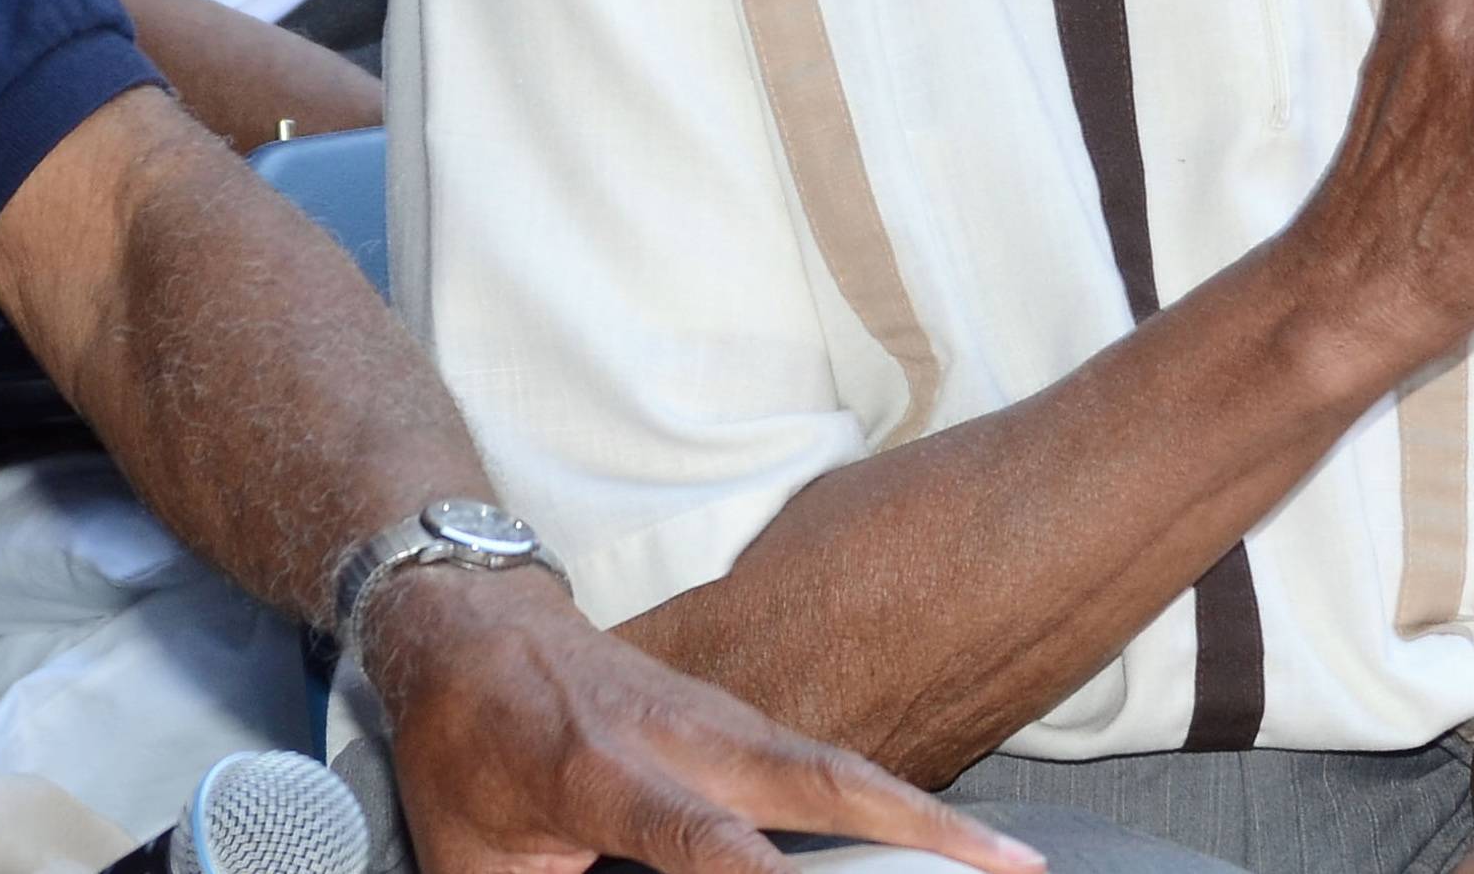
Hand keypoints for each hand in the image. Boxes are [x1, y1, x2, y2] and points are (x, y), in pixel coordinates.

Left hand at [370, 567, 1044, 873]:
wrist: (476, 624)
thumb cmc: (466, 747)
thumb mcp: (467, 858)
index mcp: (598, 772)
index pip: (691, 834)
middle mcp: (681, 735)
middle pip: (816, 779)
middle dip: (913, 823)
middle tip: (1004, 866)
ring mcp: (721, 719)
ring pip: (838, 768)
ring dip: (925, 812)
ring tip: (1007, 862)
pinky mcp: (739, 721)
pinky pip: (822, 765)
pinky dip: (890, 799)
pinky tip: (943, 838)